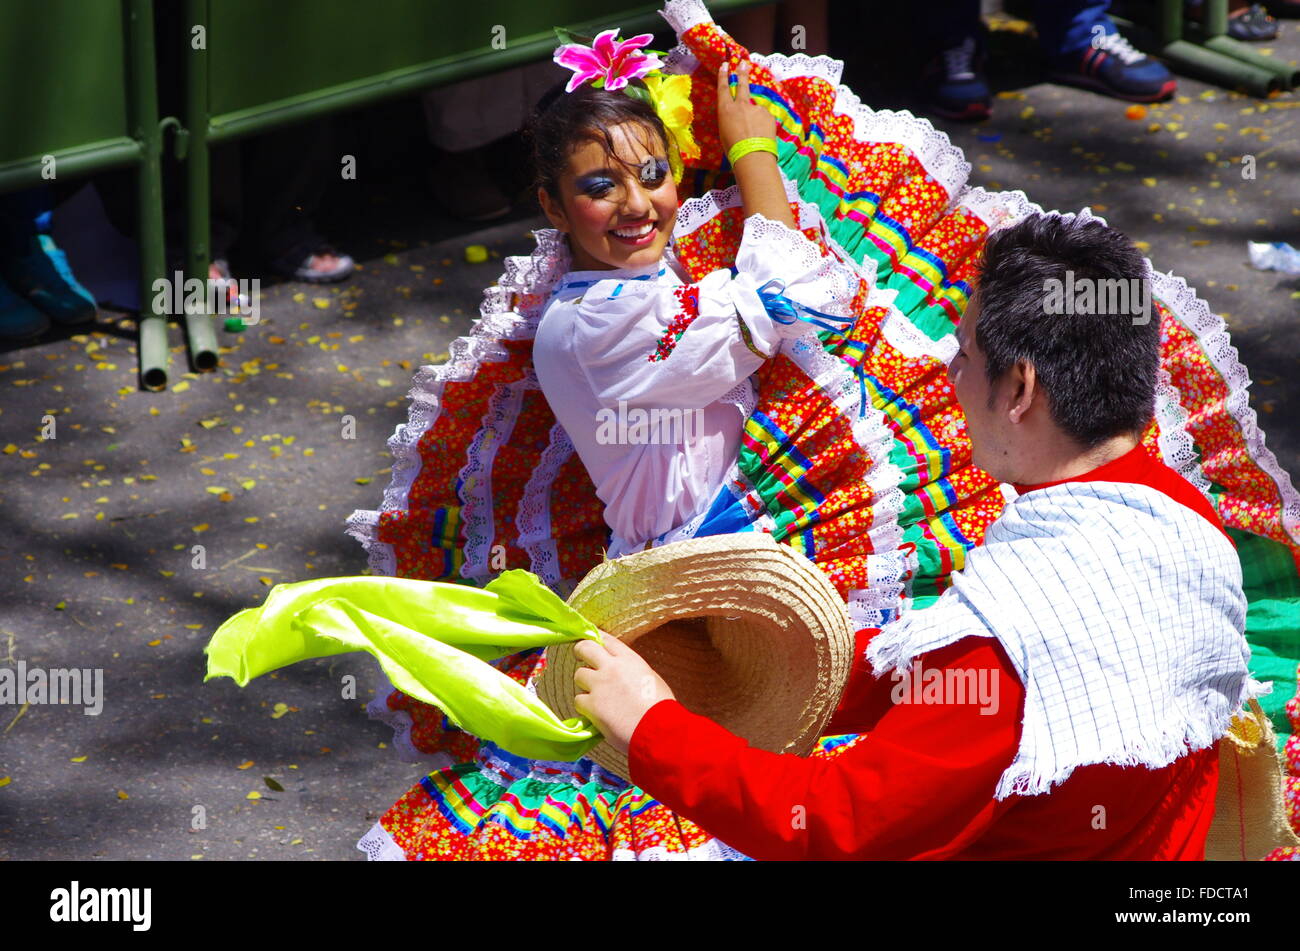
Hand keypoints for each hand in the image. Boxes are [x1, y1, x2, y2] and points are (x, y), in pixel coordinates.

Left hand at [572, 634, 674, 753]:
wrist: (658, 730)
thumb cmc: (661, 708)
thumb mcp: (651, 679)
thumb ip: (632, 673)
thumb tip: (622, 677)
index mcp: (630, 660)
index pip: (607, 639)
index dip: (596, 637)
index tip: (592, 641)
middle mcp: (611, 667)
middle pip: (585, 648)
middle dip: (581, 651)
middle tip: (581, 659)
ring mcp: (599, 685)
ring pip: (579, 675)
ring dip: (585, 684)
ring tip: (596, 696)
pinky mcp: (591, 705)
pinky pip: (578, 700)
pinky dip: (585, 707)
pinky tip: (595, 714)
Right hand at [716, 58, 775, 155]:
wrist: (752, 155)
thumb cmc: (734, 149)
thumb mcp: (725, 133)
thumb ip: (732, 120)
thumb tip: (740, 117)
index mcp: (726, 110)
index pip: (723, 88)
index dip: (724, 76)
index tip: (725, 65)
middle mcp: (740, 105)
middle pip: (742, 85)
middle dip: (742, 73)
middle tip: (744, 63)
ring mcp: (755, 108)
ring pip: (754, 111)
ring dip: (754, 120)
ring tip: (753, 136)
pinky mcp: (767, 114)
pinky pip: (764, 119)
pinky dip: (762, 126)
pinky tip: (761, 137)